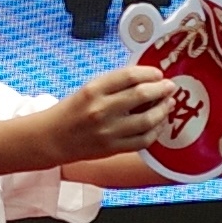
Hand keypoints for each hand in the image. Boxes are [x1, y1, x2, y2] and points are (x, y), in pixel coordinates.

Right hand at [54, 58, 183, 163]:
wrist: (51, 139)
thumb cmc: (70, 111)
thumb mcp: (88, 90)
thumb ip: (114, 85)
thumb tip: (146, 80)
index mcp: (93, 90)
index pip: (130, 76)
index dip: (149, 73)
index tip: (158, 74)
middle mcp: (101, 110)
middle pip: (142, 95)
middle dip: (162, 89)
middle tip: (170, 87)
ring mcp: (108, 131)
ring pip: (147, 119)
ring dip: (163, 110)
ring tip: (169, 104)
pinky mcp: (112, 149)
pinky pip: (143, 140)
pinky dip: (156, 131)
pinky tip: (159, 124)